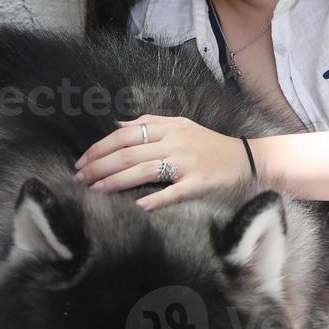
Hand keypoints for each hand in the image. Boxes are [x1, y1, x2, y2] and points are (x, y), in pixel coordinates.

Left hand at [74, 115, 252, 210]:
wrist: (248, 159)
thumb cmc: (210, 144)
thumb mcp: (182, 125)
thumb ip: (150, 122)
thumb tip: (117, 124)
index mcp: (168, 128)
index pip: (125, 135)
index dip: (100, 148)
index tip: (82, 161)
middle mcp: (175, 142)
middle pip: (129, 153)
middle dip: (100, 166)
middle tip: (80, 179)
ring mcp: (187, 163)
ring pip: (144, 170)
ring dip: (116, 181)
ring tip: (96, 190)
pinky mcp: (199, 183)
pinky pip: (174, 192)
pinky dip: (155, 198)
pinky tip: (138, 205)